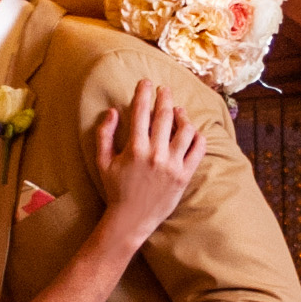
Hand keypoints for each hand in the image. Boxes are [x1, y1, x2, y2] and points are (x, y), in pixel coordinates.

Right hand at [89, 81, 204, 247]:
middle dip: (164, 97)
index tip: (146, 82)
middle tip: (164, 89)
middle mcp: (155, 154)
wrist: (131, 219)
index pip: (141, 112)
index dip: (143, 93)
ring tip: (178, 111)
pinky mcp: (184, 175)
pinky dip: (197, 137)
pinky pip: (197, 150)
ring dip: (182, 116)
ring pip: (185, 130)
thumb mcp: (103, 162)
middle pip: (164, 116)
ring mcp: (172, 165)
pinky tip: (191, 131)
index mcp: (134, 148)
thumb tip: (112, 111)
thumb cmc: (116, 189)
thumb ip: (104, 134)